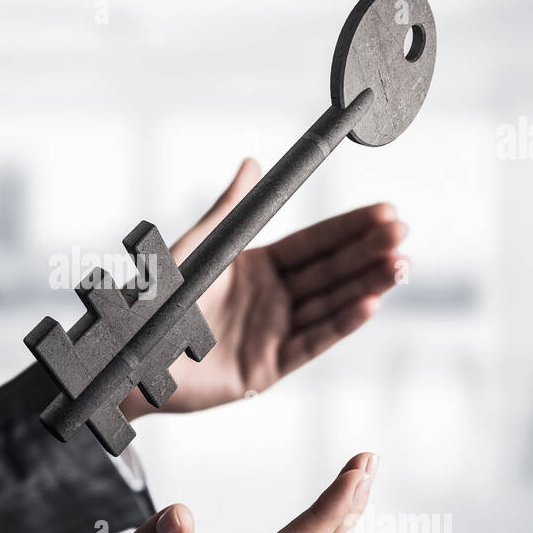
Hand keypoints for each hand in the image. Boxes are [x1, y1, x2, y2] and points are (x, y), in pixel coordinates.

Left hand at [122, 160, 407, 418]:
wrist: (128, 353)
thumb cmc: (155, 297)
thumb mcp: (199, 247)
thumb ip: (231, 210)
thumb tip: (252, 163)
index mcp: (258, 267)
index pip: (316, 244)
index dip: (351, 228)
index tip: (387, 211)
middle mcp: (272, 300)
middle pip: (331, 273)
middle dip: (369, 253)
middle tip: (404, 235)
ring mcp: (273, 334)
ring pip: (329, 306)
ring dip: (366, 286)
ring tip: (400, 266)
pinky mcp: (267, 369)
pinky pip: (311, 343)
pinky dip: (341, 324)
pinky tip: (369, 304)